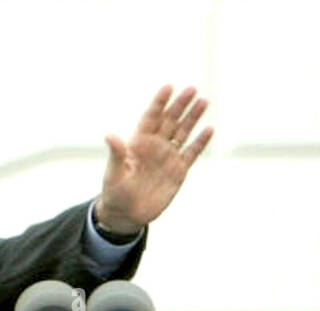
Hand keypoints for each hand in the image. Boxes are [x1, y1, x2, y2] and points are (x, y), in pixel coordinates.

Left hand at [95, 84, 213, 232]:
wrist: (126, 214)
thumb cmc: (115, 192)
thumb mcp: (114, 172)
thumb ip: (117, 153)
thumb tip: (110, 135)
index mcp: (138, 142)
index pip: (151, 117)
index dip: (159, 102)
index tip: (169, 87)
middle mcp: (155, 146)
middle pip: (170, 120)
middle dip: (180, 105)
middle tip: (192, 89)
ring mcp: (168, 157)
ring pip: (183, 132)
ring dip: (193, 117)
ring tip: (204, 101)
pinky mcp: (178, 171)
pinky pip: (192, 153)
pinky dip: (200, 142)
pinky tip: (209, 129)